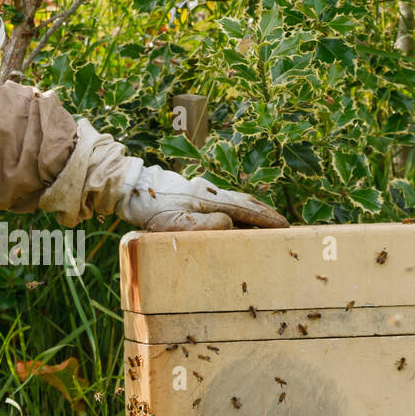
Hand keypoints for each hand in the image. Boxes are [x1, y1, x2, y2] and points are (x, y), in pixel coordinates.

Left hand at [38, 119, 287, 230]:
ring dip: (255, 211)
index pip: (246, 209)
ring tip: (269, 223)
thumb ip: (202, 226)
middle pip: (246, 202)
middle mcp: (210, 192)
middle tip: (285, 227)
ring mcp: (203, 192)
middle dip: (267, 214)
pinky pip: (226, 202)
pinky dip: (241, 209)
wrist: (129, 188)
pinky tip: (239, 218)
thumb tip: (230, 224)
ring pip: (237, 200)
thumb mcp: (172, 223)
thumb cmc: (148, 208)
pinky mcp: (195, 194)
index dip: (267, 219)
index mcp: (208, 200)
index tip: (285, 226)